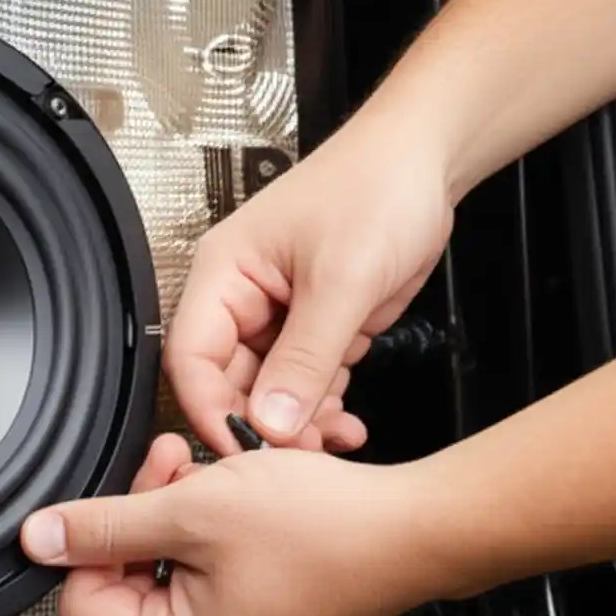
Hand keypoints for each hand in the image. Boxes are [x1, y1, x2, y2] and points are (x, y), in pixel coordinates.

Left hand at [20, 434, 445, 615]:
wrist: (410, 527)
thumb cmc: (324, 531)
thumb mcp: (193, 510)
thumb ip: (107, 526)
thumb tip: (40, 539)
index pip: (81, 601)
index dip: (90, 539)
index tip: (119, 491)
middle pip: (119, 578)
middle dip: (136, 511)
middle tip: (168, 464)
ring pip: (161, 560)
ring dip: (172, 505)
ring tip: (205, 469)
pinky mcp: (254, 599)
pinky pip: (202, 558)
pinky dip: (205, 516)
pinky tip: (228, 485)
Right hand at [163, 126, 453, 453]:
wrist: (424, 163)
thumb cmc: (374, 186)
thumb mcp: (342, 278)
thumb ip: (305, 357)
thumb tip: (270, 421)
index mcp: (224, 273)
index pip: (191, 357)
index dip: (211, 408)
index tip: (244, 447)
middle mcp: (242, 298)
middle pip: (227, 382)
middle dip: (262, 423)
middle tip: (299, 452)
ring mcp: (278, 316)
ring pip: (268, 392)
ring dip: (296, 423)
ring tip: (331, 437)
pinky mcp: (313, 330)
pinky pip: (304, 384)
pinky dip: (323, 409)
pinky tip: (345, 422)